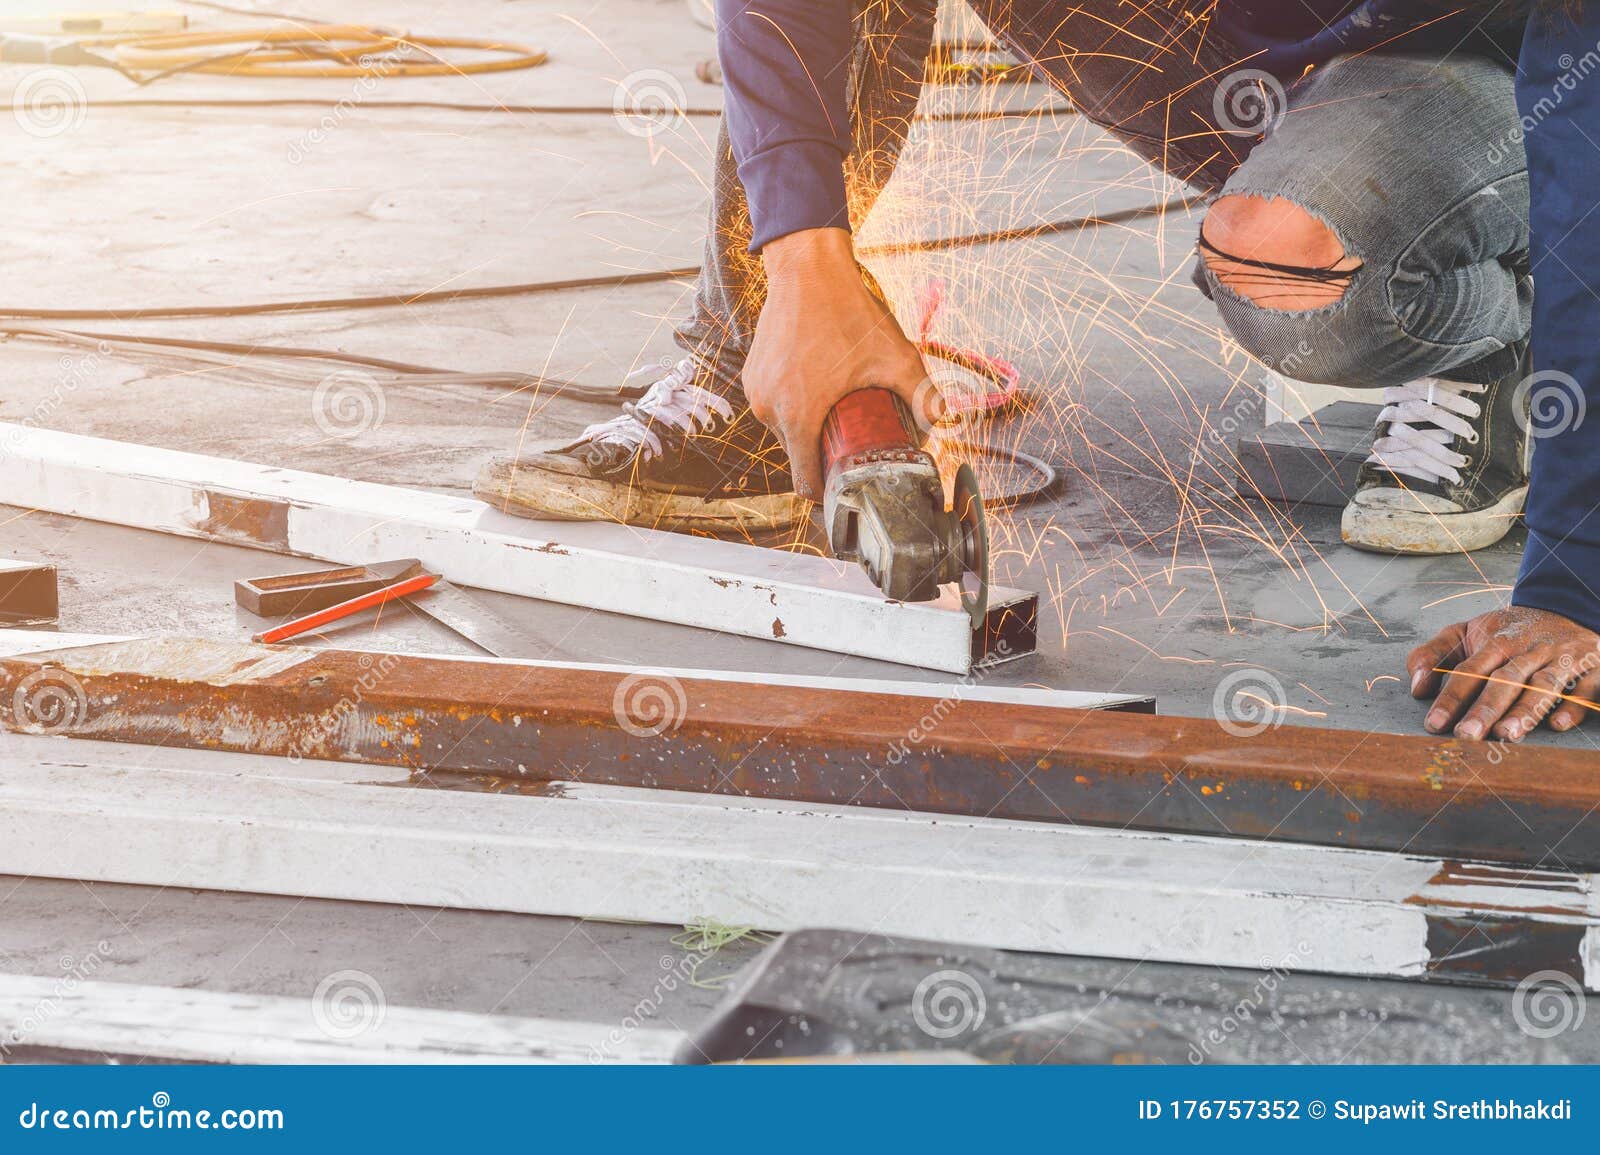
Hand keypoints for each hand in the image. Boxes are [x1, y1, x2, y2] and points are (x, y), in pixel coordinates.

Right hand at [744, 227, 930, 498]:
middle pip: (798, 455)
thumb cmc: (847, 312)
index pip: (805, 482)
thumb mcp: (894, 356)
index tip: (845, 487)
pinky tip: (818, 390)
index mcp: (799, 415)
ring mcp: (756, 392)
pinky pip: (774, 406)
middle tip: (852, 439)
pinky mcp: (752, 375)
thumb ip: (922, 394)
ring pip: (785, 430)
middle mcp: (769, 409)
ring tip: (837, 411)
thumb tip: (940, 422)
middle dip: (824, 453)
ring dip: (808, 428)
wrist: (808, 270)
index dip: (827, 492)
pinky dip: (793, 406)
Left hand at [1407, 606, 1599, 739]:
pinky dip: (1576, 705)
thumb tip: (1416, 688)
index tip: (1434, 724)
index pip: (1469, 671)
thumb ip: (1434, 654)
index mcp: (1496, 642)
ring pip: (1544, 684)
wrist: (1567, 608)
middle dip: (1485, 709)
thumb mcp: (1466, 632)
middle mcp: (1529, 650)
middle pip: (1505, 680)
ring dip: (1526, 709)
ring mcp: (1563, 659)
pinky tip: (1558, 724)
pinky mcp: (1594, 668)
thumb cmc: (1509, 632)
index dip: (1451, 698)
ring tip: (1507, 734)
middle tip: (1466, 735)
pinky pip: (1588, 687)